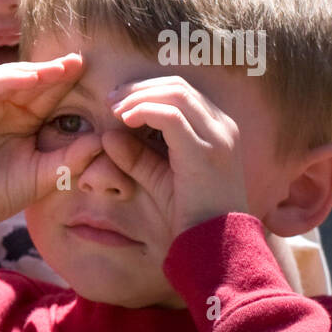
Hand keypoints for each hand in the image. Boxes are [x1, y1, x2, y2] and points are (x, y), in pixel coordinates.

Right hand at [0, 54, 101, 240]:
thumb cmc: (0, 193)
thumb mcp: (44, 175)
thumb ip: (71, 158)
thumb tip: (104, 141)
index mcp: (23, 117)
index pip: (48, 93)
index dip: (68, 82)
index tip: (95, 72)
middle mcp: (2, 105)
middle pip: (32, 79)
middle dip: (56, 69)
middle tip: (81, 60)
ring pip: (11, 77)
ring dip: (36, 71)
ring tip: (61, 68)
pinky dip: (10, 80)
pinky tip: (32, 78)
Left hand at [101, 76, 248, 239]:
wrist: (215, 246)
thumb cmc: (190, 216)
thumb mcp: (158, 180)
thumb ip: (137, 157)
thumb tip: (108, 135)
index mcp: (218, 129)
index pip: (182, 91)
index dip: (147, 89)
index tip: (117, 102)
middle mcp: (223, 126)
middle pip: (178, 85)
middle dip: (139, 87)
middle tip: (110, 100)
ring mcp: (219, 136)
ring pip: (176, 93)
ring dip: (138, 96)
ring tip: (113, 109)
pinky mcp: (206, 150)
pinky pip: (172, 116)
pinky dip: (144, 111)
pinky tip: (124, 121)